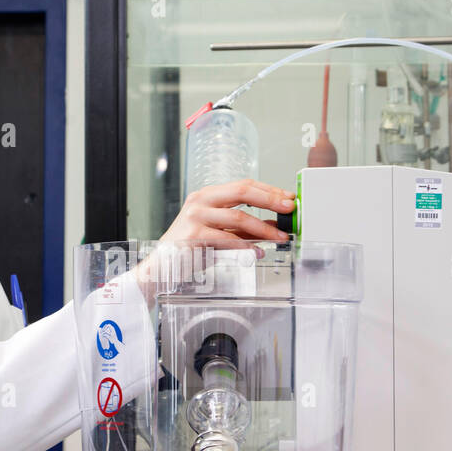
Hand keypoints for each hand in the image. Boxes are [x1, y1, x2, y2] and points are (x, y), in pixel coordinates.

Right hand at [130, 179, 295, 303]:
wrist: (162, 266)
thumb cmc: (190, 248)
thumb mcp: (220, 232)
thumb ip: (243, 228)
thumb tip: (273, 224)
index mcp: (208, 195)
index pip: (244, 184)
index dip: (269, 190)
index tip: (288, 198)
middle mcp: (201, 200)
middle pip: (242, 192)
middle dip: (271, 200)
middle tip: (289, 209)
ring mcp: (196, 216)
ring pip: (239, 217)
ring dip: (264, 228)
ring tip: (280, 237)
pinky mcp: (194, 236)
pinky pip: (228, 239)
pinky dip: (247, 247)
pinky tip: (258, 252)